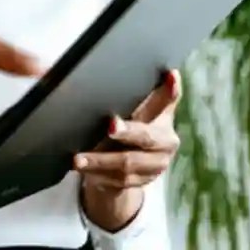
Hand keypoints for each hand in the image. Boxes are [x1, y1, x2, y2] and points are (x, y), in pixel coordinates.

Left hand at [76, 69, 181, 230]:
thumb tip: (133, 66)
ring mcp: (155, 166)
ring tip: (78, 158)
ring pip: (128, 163)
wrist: (130, 164)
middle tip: (111, 126)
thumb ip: (137, 93)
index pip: (167, 101)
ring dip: (101, 161)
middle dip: (127, 131)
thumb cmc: (130, 125)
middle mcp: (166, 143)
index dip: (170, 90)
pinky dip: (98, 174)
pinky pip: (118, 181)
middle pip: (146, 136)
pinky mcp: (140, 183)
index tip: (170, 75)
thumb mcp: (134, 109)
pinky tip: (82, 169)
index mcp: (164, 118)